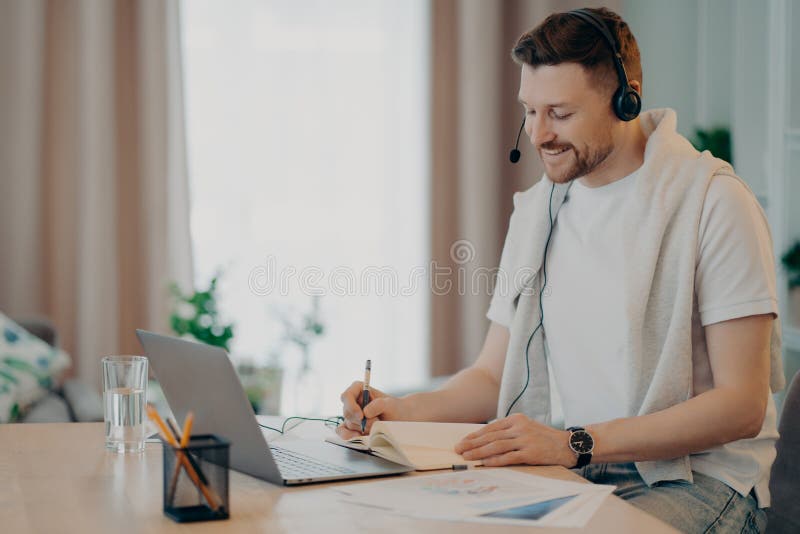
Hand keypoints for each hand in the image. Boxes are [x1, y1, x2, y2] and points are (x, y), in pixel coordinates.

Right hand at [336, 381, 405, 438]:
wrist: (399, 420)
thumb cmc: (394, 408)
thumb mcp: (390, 404)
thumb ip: (378, 405)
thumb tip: (365, 413)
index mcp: (358, 390)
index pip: (347, 396)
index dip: (351, 406)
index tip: (361, 416)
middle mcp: (352, 402)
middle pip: (347, 412)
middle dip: (361, 421)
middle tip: (376, 421)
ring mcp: (351, 415)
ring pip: (349, 424)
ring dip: (364, 428)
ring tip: (377, 425)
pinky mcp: (352, 427)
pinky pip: (343, 432)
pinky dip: (348, 436)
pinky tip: (357, 437)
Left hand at [454, 413, 574, 466]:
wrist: (568, 445)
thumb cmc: (545, 438)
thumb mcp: (526, 428)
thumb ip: (509, 432)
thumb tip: (486, 441)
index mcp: (516, 419)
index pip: (491, 427)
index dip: (475, 435)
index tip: (463, 441)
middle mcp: (519, 427)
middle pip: (490, 436)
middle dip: (472, 444)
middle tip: (458, 449)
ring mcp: (525, 439)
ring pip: (496, 446)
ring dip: (479, 452)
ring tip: (467, 457)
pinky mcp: (531, 452)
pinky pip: (509, 457)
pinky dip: (495, 460)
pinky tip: (484, 463)